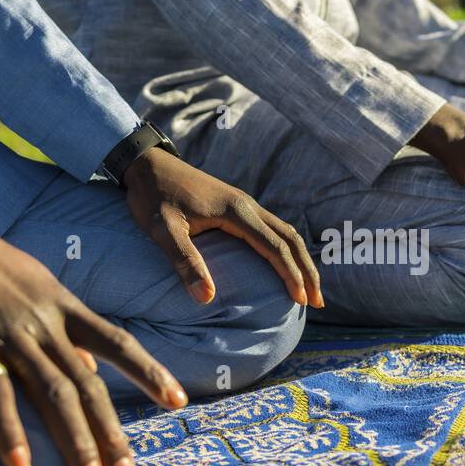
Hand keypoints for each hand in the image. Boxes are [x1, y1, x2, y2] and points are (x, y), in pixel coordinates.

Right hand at [0, 185, 186, 465]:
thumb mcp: (37, 286)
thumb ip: (65, 329)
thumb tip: (89, 370)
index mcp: (63, 307)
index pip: (118, 343)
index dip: (149, 372)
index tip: (177, 402)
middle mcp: (43, 322)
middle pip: (87, 383)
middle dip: (110, 433)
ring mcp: (6, 332)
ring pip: (50, 393)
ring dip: (73, 442)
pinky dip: (7, 430)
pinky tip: (19, 465)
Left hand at [122, 148, 322, 308]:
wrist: (146, 163)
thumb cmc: (152, 196)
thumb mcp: (162, 229)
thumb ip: (184, 261)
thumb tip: (207, 299)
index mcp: (236, 211)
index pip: (274, 247)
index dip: (291, 274)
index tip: (302, 300)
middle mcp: (247, 205)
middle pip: (291, 238)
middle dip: (308, 271)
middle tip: (317, 302)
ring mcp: (245, 204)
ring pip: (286, 232)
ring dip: (301, 260)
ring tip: (309, 289)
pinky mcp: (238, 206)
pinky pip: (273, 229)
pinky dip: (287, 250)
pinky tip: (285, 266)